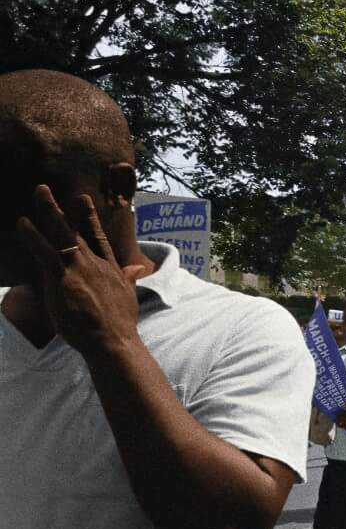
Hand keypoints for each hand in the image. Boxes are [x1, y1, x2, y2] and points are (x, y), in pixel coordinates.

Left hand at [16, 187, 141, 358]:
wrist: (113, 339)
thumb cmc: (119, 323)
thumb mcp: (129, 296)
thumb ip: (129, 278)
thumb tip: (139, 268)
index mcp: (110, 268)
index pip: (98, 237)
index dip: (89, 218)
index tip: (82, 200)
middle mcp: (95, 263)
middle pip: (76, 229)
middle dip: (59, 208)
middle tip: (44, 189)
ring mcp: (79, 268)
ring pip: (61, 234)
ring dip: (47, 211)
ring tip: (37, 194)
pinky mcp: (63, 278)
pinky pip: (45, 251)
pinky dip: (33, 235)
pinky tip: (23, 223)